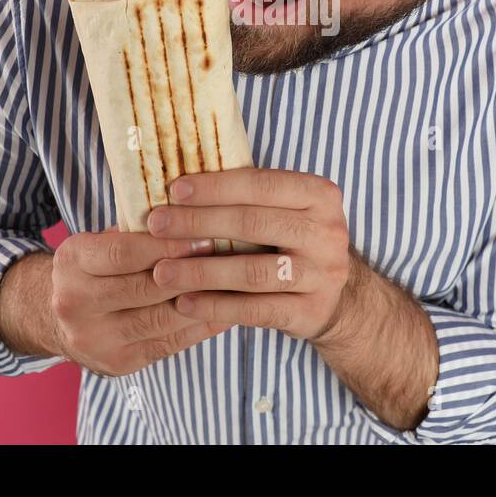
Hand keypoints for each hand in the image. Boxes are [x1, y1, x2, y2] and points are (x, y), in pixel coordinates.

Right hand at [49, 225, 232, 376]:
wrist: (61, 318)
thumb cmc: (95, 268)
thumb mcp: (103, 239)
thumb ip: (138, 231)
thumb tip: (195, 216)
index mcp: (71, 262)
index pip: (124, 253)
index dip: (168, 245)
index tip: (204, 236)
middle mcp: (75, 302)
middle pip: (145, 288)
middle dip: (191, 273)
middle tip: (228, 260)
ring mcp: (95, 338)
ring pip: (161, 320)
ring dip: (203, 302)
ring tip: (233, 284)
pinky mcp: (118, 363)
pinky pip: (168, 344)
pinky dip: (200, 326)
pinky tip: (225, 311)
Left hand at [145, 168, 355, 340]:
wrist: (338, 296)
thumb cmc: (293, 242)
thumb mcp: (286, 210)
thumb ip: (248, 197)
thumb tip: (179, 186)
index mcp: (320, 194)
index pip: (261, 184)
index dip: (215, 187)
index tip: (174, 190)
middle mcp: (327, 232)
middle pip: (253, 224)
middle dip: (198, 223)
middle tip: (156, 225)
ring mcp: (323, 275)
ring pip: (252, 272)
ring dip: (200, 271)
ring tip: (162, 272)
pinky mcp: (311, 312)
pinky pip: (255, 310)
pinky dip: (216, 307)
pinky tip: (185, 303)